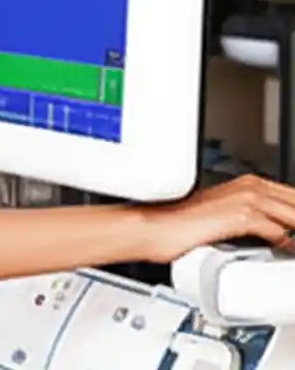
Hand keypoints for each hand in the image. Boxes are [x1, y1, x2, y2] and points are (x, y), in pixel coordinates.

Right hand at [140, 174, 294, 262]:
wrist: (153, 227)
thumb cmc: (177, 224)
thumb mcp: (222, 216)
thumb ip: (250, 219)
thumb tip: (277, 234)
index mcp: (247, 183)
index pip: (292, 197)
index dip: (294, 211)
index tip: (294, 227)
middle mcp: (249, 187)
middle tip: (293, 238)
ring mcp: (246, 199)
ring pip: (293, 215)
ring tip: (292, 245)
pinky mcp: (241, 216)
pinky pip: (281, 233)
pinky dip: (288, 244)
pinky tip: (288, 250)